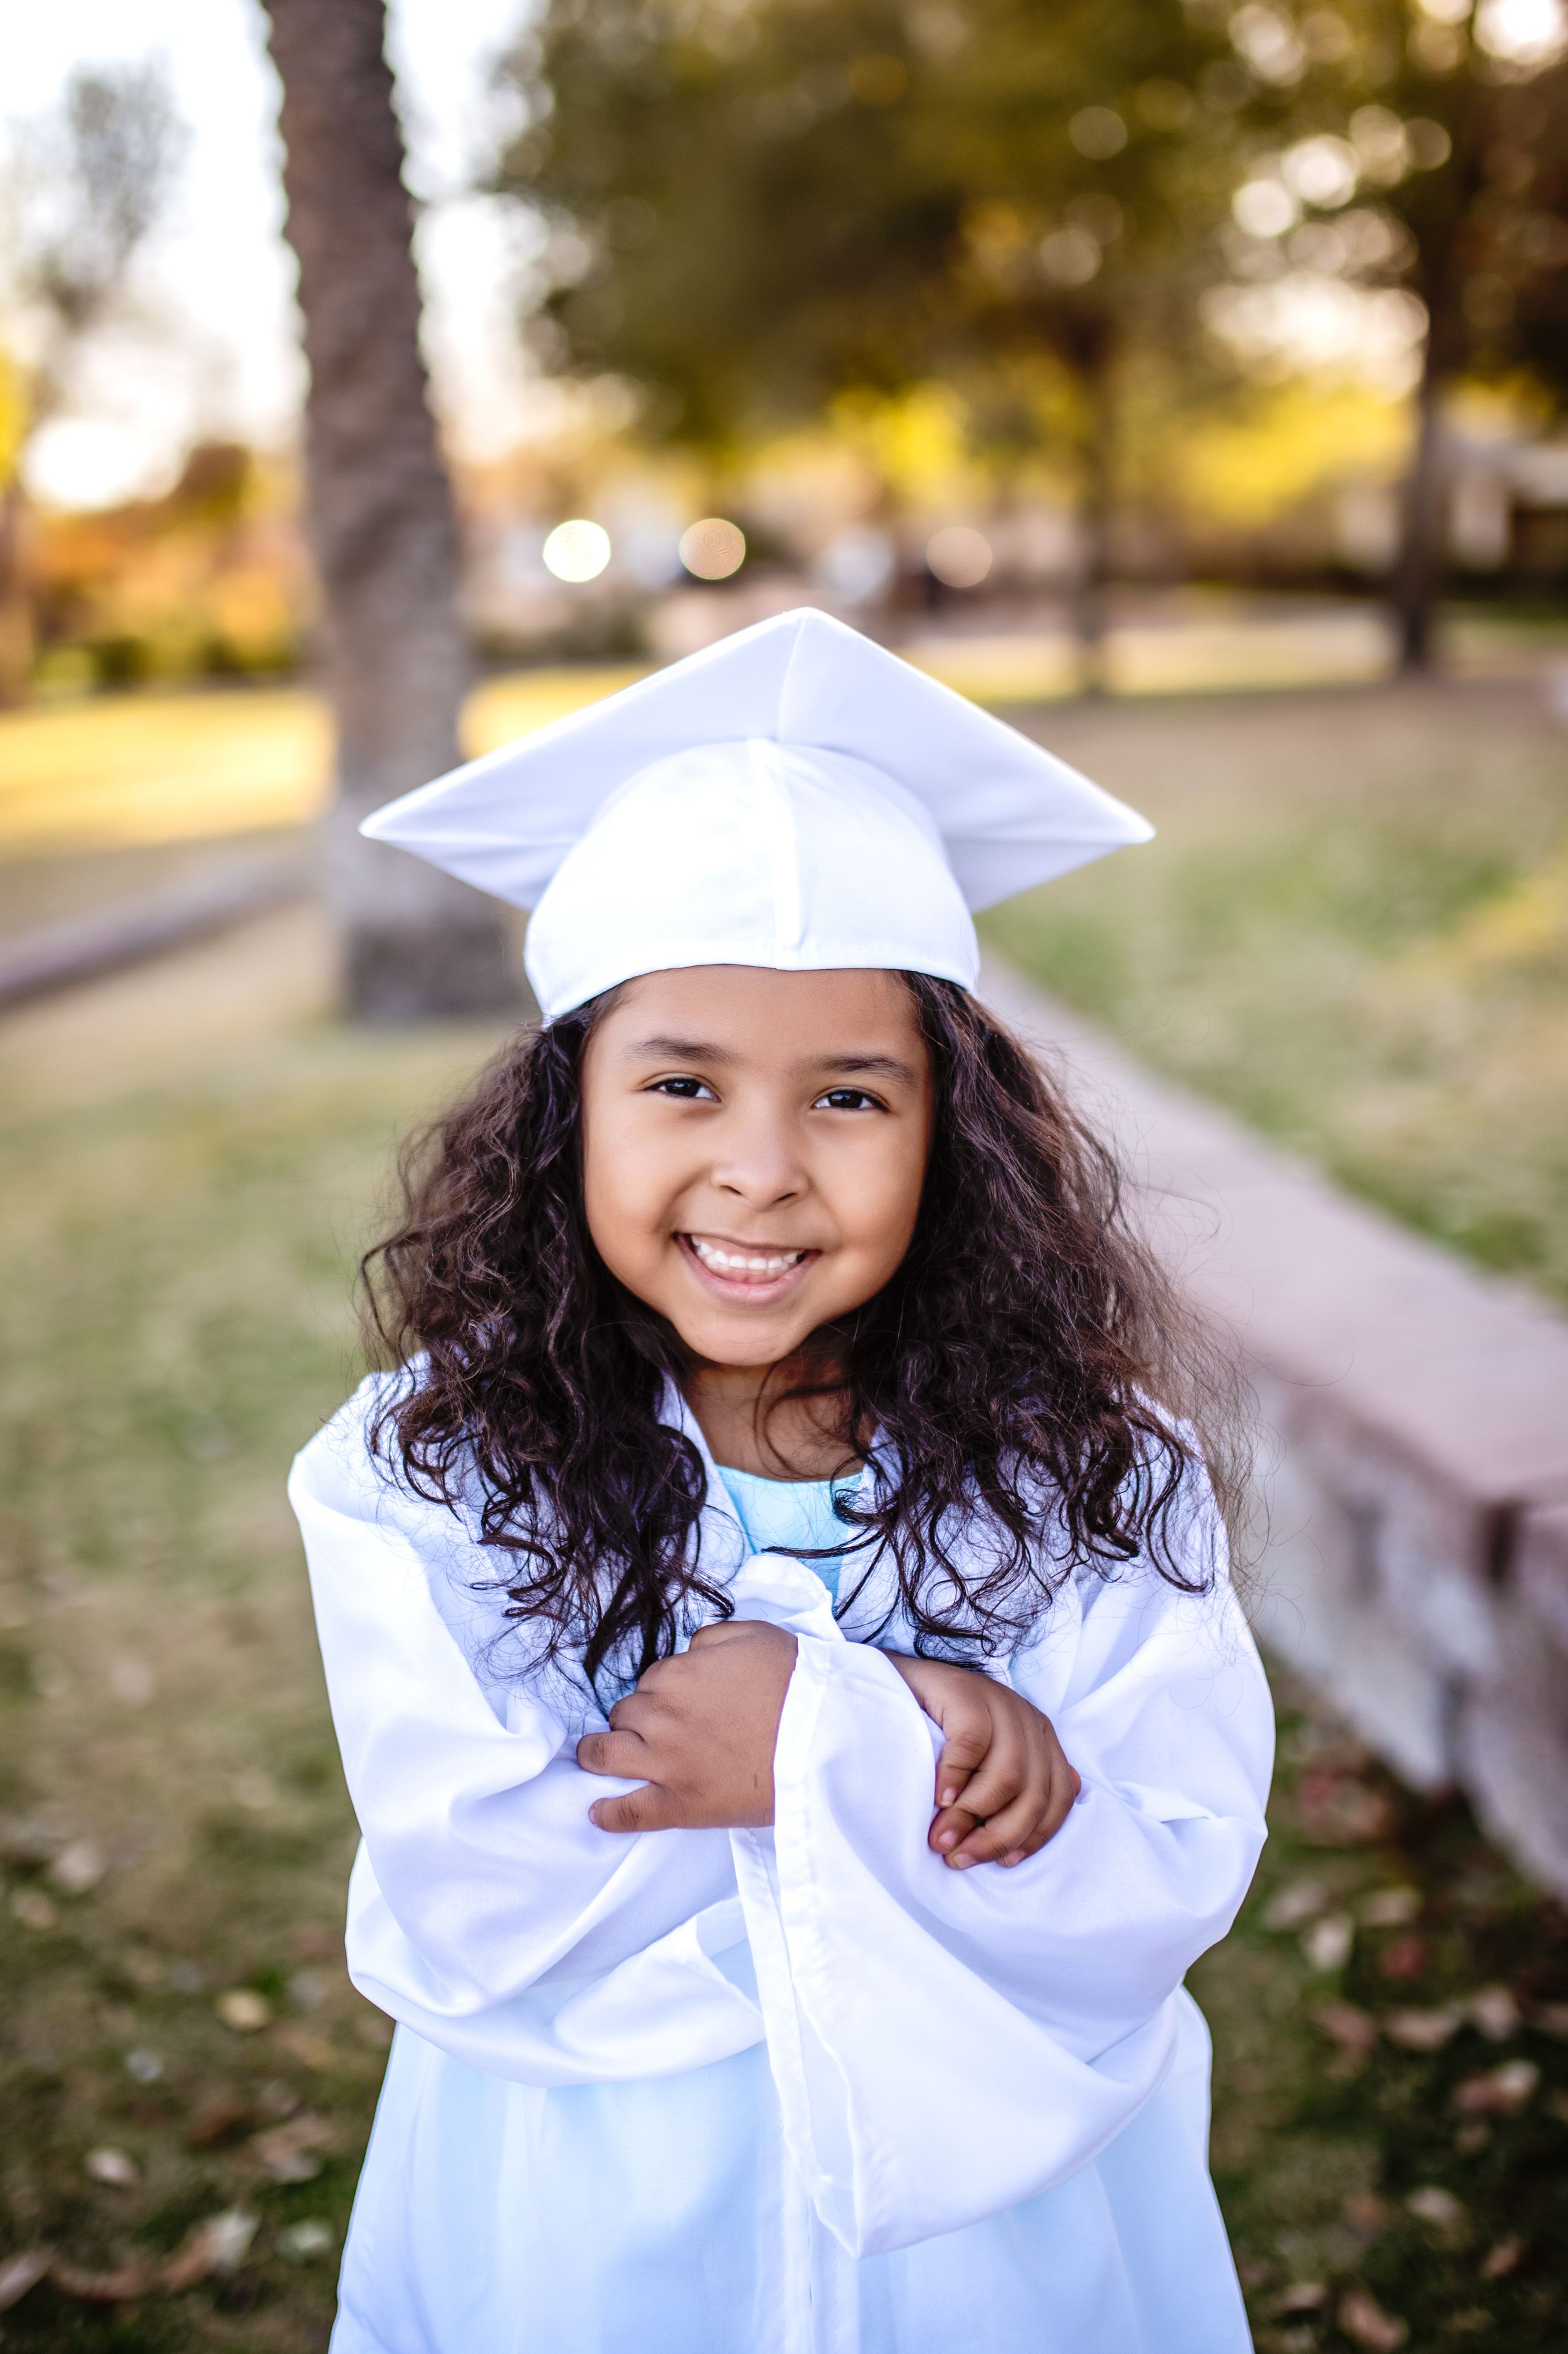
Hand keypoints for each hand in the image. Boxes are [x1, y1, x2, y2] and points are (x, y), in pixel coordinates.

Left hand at [577, 1620, 797, 1833]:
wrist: (822, 1738)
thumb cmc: (796, 1683)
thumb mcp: (753, 1636)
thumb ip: (711, 1641)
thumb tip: (690, 1655)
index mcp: (678, 1674)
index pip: (650, 1680)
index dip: (662, 1689)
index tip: (678, 1700)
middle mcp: (661, 1717)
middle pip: (626, 1713)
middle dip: (636, 1717)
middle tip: (657, 1727)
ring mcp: (666, 1764)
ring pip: (608, 1754)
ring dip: (597, 1753)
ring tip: (595, 1756)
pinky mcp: (679, 1805)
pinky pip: (629, 1812)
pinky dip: (608, 1814)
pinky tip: (596, 1812)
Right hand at [886, 1654, 1080, 1869]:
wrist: (893, 1682)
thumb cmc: (936, 1735)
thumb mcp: (980, 1767)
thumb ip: (1004, 1795)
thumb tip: (1020, 1846)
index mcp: (1040, 1738)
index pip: (1060, 1796)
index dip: (1036, 1836)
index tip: (1005, 1863)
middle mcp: (1027, 1719)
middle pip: (1035, 1793)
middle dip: (999, 1837)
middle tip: (960, 1859)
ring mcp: (999, 1702)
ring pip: (1009, 1775)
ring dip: (973, 1816)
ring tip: (942, 1840)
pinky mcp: (967, 1693)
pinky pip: (973, 1744)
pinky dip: (956, 1778)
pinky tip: (939, 1799)